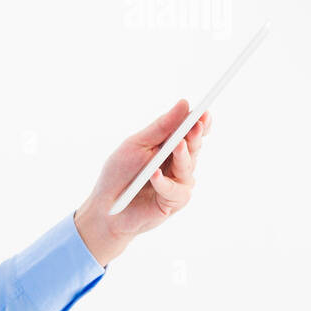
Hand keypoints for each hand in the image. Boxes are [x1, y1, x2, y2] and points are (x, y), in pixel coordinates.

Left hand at [73, 99, 211, 265]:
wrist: (106, 207)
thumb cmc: (119, 174)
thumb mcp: (136, 145)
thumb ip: (160, 127)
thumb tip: (185, 103)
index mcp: (169, 147)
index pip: (190, 132)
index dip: (199, 122)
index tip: (204, 112)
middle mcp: (177, 164)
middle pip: (194, 147)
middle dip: (195, 136)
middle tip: (195, 126)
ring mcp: (178, 183)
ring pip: (188, 168)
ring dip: (183, 156)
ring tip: (178, 146)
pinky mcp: (174, 202)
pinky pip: (176, 190)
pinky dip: (163, 182)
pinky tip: (154, 174)